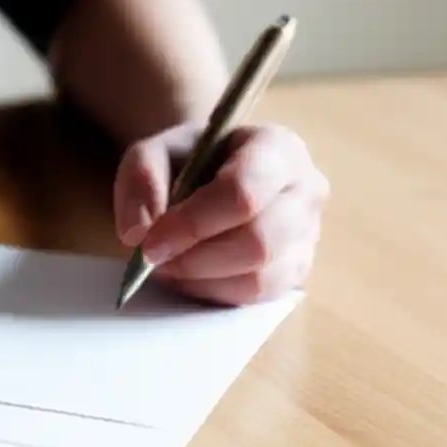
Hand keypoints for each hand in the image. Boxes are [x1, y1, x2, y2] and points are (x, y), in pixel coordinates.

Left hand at [113, 123, 328, 304]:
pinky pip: (257, 298)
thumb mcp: (153, 151)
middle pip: (258, 242)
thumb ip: (142, 178)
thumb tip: (139, 233)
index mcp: (278, 148)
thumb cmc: (189, 160)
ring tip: (169, 266)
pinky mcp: (297, 271)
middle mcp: (306, 190)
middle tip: (154, 260)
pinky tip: (190, 276)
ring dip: (201, 280)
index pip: (243, 194)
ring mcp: (307, 235)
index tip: (149, 243)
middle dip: (195, 259)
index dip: (192, 224)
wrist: (214, 173)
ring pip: (259, 278)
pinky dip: (214, 294)